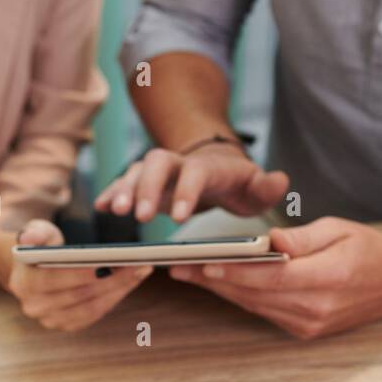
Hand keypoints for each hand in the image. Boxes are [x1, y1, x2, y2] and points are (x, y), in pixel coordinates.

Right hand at [7, 219, 150, 331]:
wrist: (32, 270)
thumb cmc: (40, 246)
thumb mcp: (36, 232)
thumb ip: (35, 233)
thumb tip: (28, 241)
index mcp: (23, 284)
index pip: (54, 280)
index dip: (82, 273)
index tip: (110, 263)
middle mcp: (35, 307)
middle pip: (79, 295)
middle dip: (111, 279)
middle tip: (138, 263)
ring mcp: (51, 320)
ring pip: (91, 307)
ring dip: (119, 289)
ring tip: (141, 271)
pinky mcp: (67, 325)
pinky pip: (95, 314)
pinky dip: (114, 298)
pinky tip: (131, 282)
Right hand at [95, 144, 287, 223]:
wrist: (218, 166)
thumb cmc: (239, 183)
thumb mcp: (258, 187)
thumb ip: (268, 186)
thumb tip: (280, 180)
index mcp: (209, 167)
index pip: (196, 173)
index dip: (187, 192)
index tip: (180, 218)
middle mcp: (180, 164)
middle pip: (158, 164)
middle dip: (147, 187)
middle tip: (140, 216)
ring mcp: (160, 172)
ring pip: (137, 171)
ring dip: (124, 189)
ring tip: (114, 210)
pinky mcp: (145, 184)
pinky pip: (125, 182)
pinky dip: (112, 192)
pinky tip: (101, 206)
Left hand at [170, 217, 381, 338]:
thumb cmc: (369, 249)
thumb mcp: (339, 230)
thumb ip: (300, 238)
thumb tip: (266, 240)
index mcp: (329, 278)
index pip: (272, 277)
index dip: (236, 272)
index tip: (204, 264)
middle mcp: (316, 308)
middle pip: (254, 294)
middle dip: (213, 280)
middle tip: (179, 267)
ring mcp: (309, 324)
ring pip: (254, 305)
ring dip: (220, 290)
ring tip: (188, 273)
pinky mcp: (303, 331)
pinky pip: (264, 312)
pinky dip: (240, 297)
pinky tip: (217, 284)